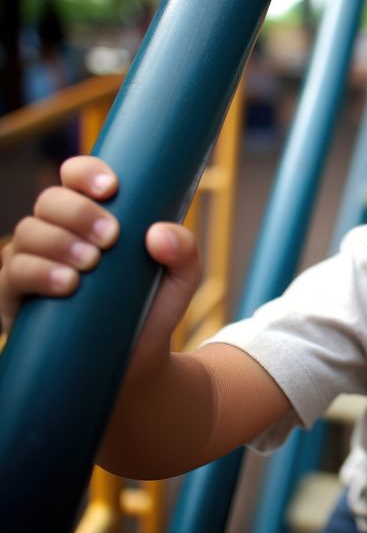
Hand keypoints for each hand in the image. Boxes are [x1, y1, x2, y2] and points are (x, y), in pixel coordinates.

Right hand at [0, 156, 200, 364]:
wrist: (136, 359)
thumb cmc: (152, 306)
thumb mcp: (180, 278)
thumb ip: (183, 251)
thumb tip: (158, 233)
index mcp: (90, 215)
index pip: (75, 177)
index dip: (86, 172)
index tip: (112, 188)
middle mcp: (55, 232)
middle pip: (49, 201)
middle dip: (78, 212)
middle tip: (111, 237)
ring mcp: (31, 262)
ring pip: (27, 234)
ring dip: (59, 242)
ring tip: (90, 265)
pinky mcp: (15, 298)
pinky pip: (11, 276)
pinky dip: (38, 273)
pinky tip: (67, 284)